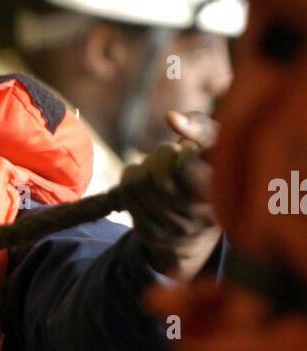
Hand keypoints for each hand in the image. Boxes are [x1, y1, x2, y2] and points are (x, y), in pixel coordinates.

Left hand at [119, 109, 221, 280]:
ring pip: (140, 183)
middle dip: (161, 156)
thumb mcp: (215, 146)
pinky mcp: (152, 234)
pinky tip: (144, 182)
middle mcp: (202, 217)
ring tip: (158, 169)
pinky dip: (129, 178)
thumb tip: (171, 117)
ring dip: (144, 166)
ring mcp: (175, 229)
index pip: (188, 169)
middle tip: (171, 153)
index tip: (187, 150)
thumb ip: (200, 126)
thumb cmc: (208, 171)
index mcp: (223, 194)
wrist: (196, 225)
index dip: (182, 155)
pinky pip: (127, 194)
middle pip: (160, 178)